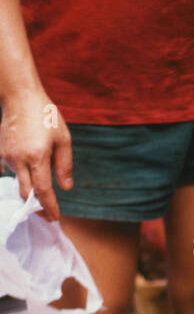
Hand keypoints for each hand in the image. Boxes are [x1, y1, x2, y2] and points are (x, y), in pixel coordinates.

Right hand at [0, 86, 71, 220]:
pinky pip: (7, 170)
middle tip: (47, 213)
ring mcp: (6, 155)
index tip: (54, 218)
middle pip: (26, 193)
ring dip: (28, 189)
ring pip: (17, 182)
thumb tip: (66, 187)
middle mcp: (19, 159)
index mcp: (37, 157)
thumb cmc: (45, 115)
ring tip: (39, 193)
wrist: (19, 95)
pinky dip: (17, 175)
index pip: (43, 192)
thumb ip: (65, 165)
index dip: (49, 208)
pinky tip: (25, 172)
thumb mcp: (63, 138)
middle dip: (36, 206)